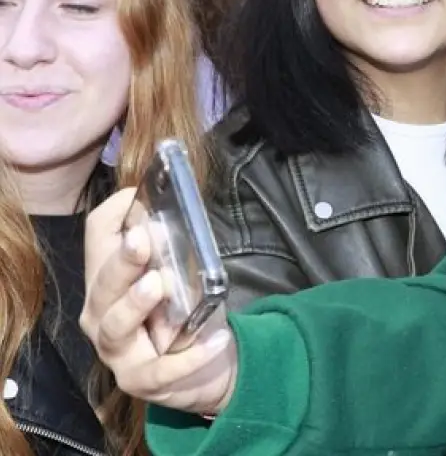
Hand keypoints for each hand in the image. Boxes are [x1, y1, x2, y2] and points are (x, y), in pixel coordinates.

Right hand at [81, 189, 237, 417]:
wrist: (202, 369)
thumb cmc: (184, 313)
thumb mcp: (182, 274)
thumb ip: (177, 247)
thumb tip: (180, 204)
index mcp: (108, 278)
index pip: (97, 239)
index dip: (114, 215)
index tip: (136, 196)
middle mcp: (101, 313)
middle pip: (102, 284)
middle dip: (122, 262)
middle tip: (143, 240)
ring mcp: (116, 350)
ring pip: (115, 327)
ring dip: (135, 304)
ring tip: (158, 284)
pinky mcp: (139, 380)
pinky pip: (161, 370)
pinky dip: (190, 356)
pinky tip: (216, 339)